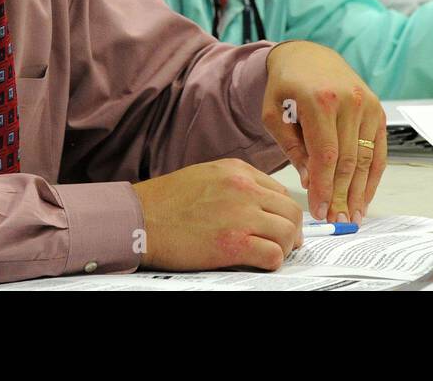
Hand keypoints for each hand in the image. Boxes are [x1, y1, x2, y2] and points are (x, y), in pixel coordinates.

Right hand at [132, 159, 303, 270]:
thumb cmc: (166, 200)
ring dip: (285, 246)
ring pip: (287, 232)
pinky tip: (262, 262)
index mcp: (238, 171)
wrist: (140, 219)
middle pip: (290, 211)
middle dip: (292, 230)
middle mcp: (243, 189)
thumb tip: (261, 203)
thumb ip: (236, 184)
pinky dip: (273, 261)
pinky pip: (272, 254)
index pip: (280, 191)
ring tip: (274, 253)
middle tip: (287, 242)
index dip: (285, 211)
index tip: (283, 224)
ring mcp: (240, 215)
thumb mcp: (206, 175)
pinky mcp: (233, 244)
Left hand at [262, 40, 386, 223]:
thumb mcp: (274, 114)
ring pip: (366, 159)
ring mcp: (367, 105)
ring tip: (352, 216)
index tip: (320, 211)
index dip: (324, 187)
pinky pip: (379, 150)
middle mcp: (349, 101)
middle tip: (337, 221)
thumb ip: (292, 148)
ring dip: (360, 192)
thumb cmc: (286, 86)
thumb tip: (311, 181)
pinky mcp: (377, 110)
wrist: (309, 56)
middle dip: (342, 196)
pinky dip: (373, 176)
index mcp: (319, 100)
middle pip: (348, 160)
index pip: (326, 154)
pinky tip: (364, 196)